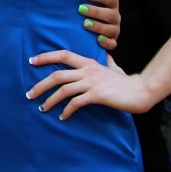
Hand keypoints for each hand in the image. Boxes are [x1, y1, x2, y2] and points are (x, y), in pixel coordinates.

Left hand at [26, 49, 152, 118]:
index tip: (31, 61)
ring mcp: (92, 83)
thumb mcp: (113, 68)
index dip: (46, 57)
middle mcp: (87, 70)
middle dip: (40, 85)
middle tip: (29, 95)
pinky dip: (66, 110)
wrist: (141, 91)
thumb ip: (106, 62)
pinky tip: (62, 117)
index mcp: (88, 62)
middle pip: (57, 75)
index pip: (63, 55)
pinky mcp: (97, 95)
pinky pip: (76, 103)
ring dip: (50, 100)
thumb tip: (106, 56)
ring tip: (42, 108)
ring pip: (63, 90)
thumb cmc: (126, 81)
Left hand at [78, 0, 121, 51]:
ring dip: (98, 26)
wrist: (94, 24)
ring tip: (85, 23)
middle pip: (110, 15)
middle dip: (96, 11)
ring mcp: (114, 30)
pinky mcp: (111, 41)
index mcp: (112, 4)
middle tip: (81, 8)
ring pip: (111, 29)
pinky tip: (97, 39)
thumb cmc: (93, 4)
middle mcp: (115, 17)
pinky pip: (112, 44)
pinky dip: (106, 42)